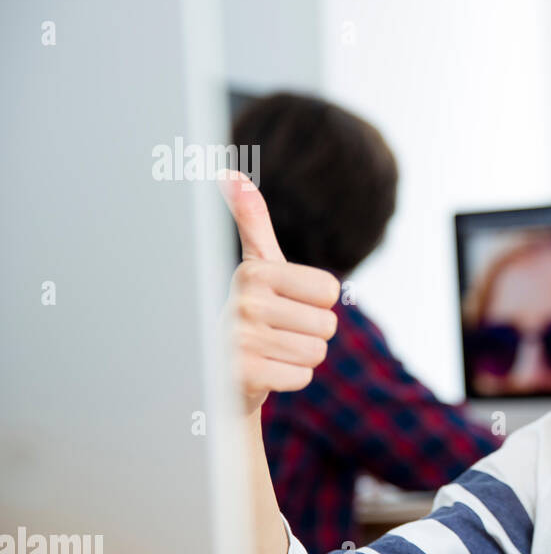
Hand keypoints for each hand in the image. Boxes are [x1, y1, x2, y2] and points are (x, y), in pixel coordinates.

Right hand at [217, 170, 339, 416]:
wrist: (219, 370)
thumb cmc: (249, 311)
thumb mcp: (255, 264)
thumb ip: (252, 220)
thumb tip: (232, 174)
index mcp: (253, 272)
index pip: (330, 291)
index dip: (314, 303)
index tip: (283, 304)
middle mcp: (243, 302)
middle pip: (327, 325)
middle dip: (308, 333)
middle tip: (276, 332)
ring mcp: (240, 342)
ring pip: (316, 352)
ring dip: (299, 357)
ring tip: (271, 351)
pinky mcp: (243, 377)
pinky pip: (302, 377)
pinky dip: (289, 379)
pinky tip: (265, 372)